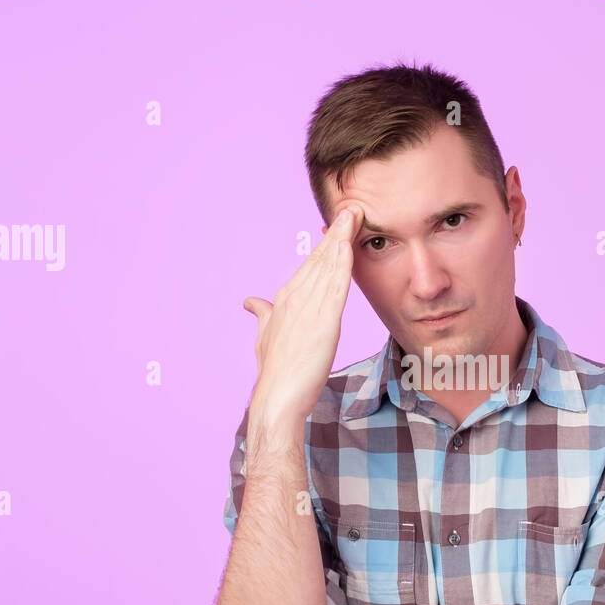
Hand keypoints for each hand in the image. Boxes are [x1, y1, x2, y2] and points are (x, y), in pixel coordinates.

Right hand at [243, 205, 362, 424]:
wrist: (277, 398)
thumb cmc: (275, 371)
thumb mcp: (265, 336)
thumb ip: (262, 315)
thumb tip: (250, 302)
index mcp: (283, 299)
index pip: (309, 265)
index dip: (326, 243)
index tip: (339, 222)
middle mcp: (293, 298)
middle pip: (319, 259)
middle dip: (336, 232)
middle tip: (352, 206)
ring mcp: (307, 308)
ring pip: (328, 266)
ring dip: (341, 239)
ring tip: (354, 214)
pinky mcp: (322, 321)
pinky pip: (335, 286)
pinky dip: (341, 263)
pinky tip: (348, 245)